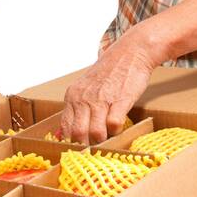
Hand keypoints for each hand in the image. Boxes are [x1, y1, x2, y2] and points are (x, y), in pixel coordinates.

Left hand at [60, 26, 162, 143]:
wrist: (130, 52)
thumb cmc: (109, 72)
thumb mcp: (85, 86)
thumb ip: (77, 106)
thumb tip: (67, 132)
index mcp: (73, 95)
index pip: (66, 128)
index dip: (74, 141)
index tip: (82, 144)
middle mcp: (84, 98)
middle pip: (78, 134)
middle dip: (88, 144)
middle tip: (97, 143)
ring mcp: (101, 99)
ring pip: (96, 133)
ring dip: (103, 139)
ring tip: (108, 134)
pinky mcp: (120, 100)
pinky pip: (114, 125)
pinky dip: (116, 130)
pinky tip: (119, 125)